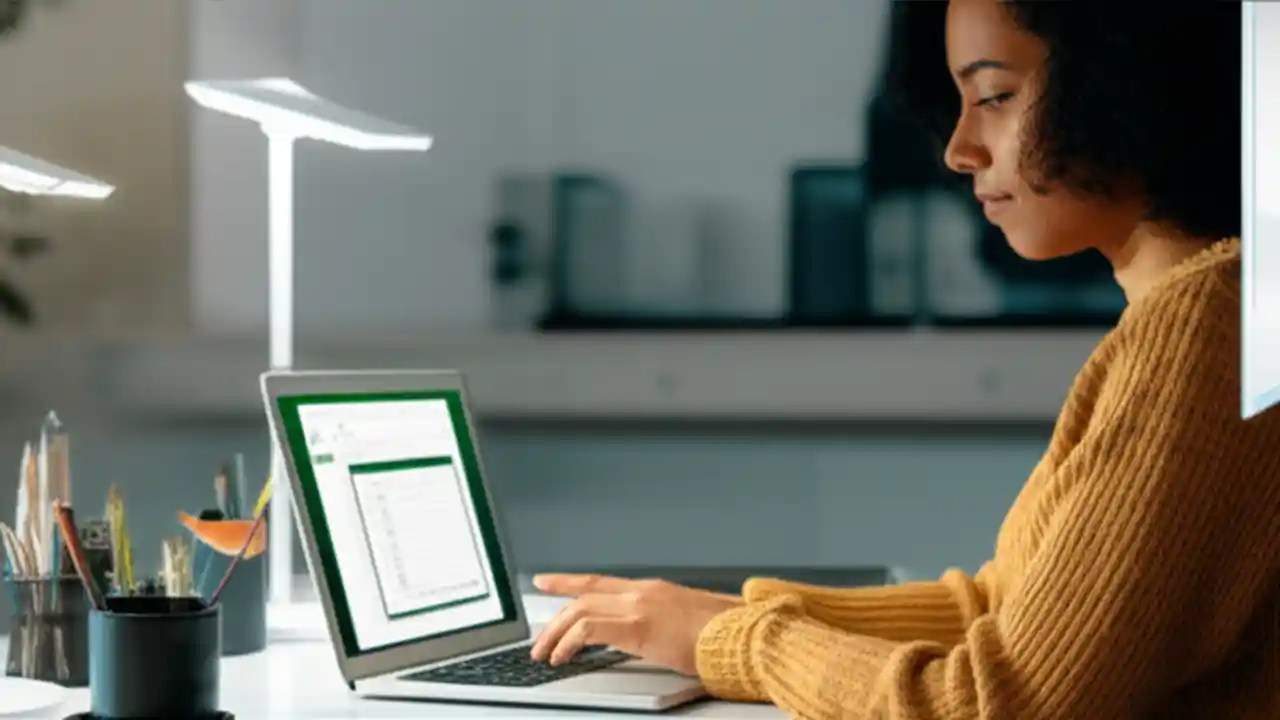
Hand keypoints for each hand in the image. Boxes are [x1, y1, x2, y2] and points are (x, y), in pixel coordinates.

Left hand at [530, 574, 742, 674]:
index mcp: (652, 590)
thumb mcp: (687, 623)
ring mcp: (639, 606)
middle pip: (584, 596)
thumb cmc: (724, 633)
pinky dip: (570, 641)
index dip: (569, 581)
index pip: (600, 582)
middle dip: (555, 617)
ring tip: (546, 652)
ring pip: (580, 610)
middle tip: (540, 638)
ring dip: (557, 633)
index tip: (546, 581)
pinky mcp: (638, 625)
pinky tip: (564, 656)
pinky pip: (589, 629)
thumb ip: (664, 624)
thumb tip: (654, 637)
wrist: (741, 634)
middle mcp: (642, 592)